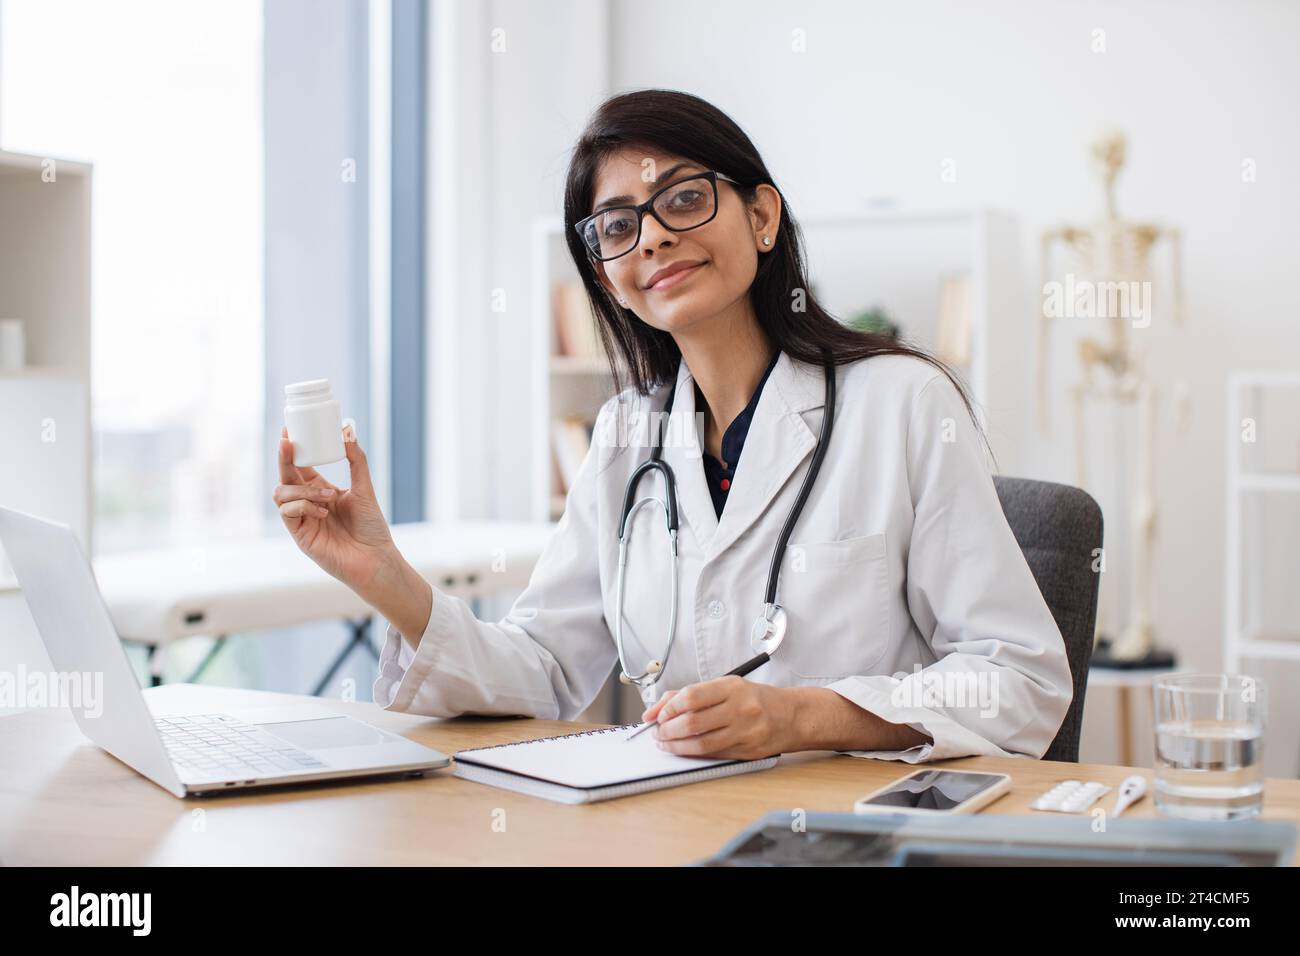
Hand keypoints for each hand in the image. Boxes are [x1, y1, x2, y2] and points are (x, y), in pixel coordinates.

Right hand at [274, 423, 395, 590]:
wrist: (376, 557)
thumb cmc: (371, 527)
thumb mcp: (364, 488)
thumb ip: (356, 460)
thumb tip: (346, 431)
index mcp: (320, 490)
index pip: (299, 466)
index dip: (291, 449)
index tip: (288, 429)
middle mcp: (307, 503)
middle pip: (285, 476)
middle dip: (284, 458)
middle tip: (288, 441)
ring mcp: (302, 519)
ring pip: (281, 494)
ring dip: (302, 489)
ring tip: (327, 496)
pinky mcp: (299, 535)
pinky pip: (287, 513)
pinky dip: (304, 506)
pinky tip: (323, 512)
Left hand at [640, 676, 797, 759]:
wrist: (791, 716)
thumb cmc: (755, 699)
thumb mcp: (726, 687)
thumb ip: (690, 695)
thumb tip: (655, 710)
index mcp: (732, 687)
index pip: (691, 697)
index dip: (669, 708)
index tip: (659, 715)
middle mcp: (740, 708)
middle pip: (692, 723)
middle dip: (667, 730)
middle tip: (658, 733)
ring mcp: (746, 732)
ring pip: (701, 744)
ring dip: (676, 746)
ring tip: (666, 743)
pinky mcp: (748, 751)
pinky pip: (714, 755)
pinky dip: (693, 753)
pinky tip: (685, 749)